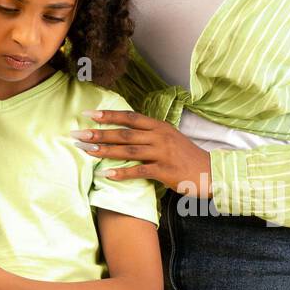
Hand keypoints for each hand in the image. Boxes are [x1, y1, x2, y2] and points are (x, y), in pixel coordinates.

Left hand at [71, 109, 212, 196]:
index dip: (108, 115)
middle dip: (99, 133)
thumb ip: (149, 134)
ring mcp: (162, 153)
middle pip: (124, 133)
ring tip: (86, 151)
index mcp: (159, 126)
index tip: (89, 114)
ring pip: (129, 150)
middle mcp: (159, 136)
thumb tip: (124, 131)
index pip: (129, 117)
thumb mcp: (169, 138)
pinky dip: (122, 172)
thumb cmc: (186, 156)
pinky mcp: (165, 170)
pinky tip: (107, 174)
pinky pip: (139, 170)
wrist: (211, 172)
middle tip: (79, 134)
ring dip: (105, 151)